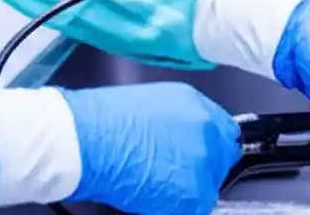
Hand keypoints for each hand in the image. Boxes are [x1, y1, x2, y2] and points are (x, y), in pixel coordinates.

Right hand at [62, 82, 240, 214]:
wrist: (86, 140)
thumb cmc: (102, 122)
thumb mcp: (150, 105)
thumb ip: (176, 121)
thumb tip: (179, 139)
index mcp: (196, 104)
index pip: (223, 132)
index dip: (210, 148)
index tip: (200, 158)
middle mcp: (207, 130)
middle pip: (221, 160)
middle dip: (202, 170)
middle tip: (174, 176)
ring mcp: (204, 161)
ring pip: (207, 187)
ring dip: (187, 190)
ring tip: (156, 186)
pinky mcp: (194, 192)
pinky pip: (194, 207)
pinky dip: (174, 207)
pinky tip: (152, 197)